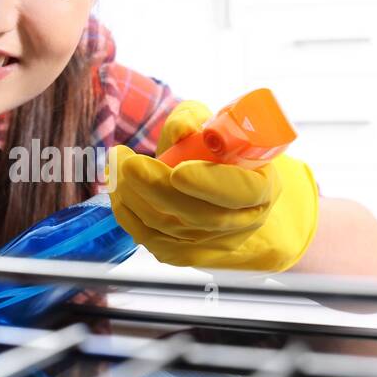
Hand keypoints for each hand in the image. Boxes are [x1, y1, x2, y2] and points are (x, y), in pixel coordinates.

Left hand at [106, 99, 319, 271]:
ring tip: (115, 165)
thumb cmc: (221, 154)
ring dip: (134, 196)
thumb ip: (197, 121)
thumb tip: (182, 129)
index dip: (208, 184)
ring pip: (169, 228)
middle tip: (126, 161)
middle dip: (155, 186)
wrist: (227, 193)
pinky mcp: (185, 255)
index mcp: (261, 187)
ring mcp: (214, 244)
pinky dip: (129, 215)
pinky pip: (153, 240)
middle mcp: (242, 222)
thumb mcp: (216, 128)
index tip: (177, 170)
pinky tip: (118, 191)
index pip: (240, 192)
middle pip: (198, 215)